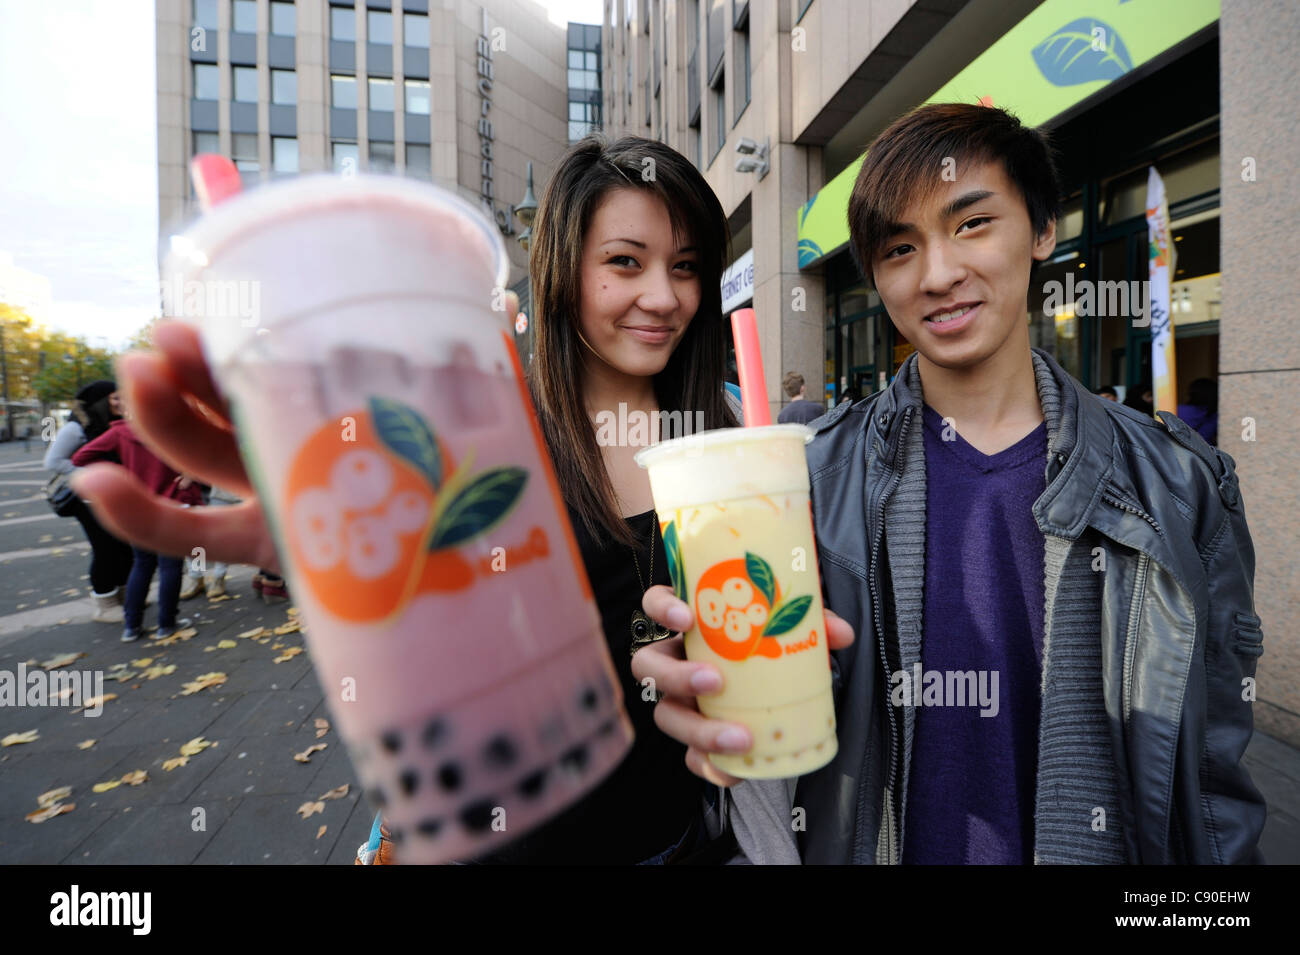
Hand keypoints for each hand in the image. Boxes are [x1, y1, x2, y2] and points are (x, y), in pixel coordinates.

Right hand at [71, 294, 520, 571]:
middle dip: (194, 362)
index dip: (235, 332)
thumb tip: (502, 304)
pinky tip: (93, 486)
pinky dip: (137, 515)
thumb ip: (480, 366)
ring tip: (141, 370)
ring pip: (200, 451)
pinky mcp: (266, 551)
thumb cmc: (474, 483)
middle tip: (175, 335)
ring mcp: (275, 497)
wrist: (483, 568)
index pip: (272, 360)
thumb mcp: (477, 418)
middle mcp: (299, 445)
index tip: (214, 301)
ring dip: (157, 410)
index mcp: (335, 405)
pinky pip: (191, 537)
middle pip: (229, 399)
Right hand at [631, 584, 854, 786]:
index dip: (662, 608)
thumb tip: (841, 633)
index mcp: (691, 625)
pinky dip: (710, 766)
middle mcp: (676, 661)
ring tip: (740, 737)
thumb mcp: (790, 628)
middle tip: (714, 681)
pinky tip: (734, 773)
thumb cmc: (771, 645)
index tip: (688, 618)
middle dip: (675, 675)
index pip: (655, 604)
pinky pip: (690, 757)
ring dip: (697, 729)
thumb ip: (811, 623)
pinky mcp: (693, 738)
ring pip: (665, 715)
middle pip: (646, 665)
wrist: (782, 690)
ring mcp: (680, 701)